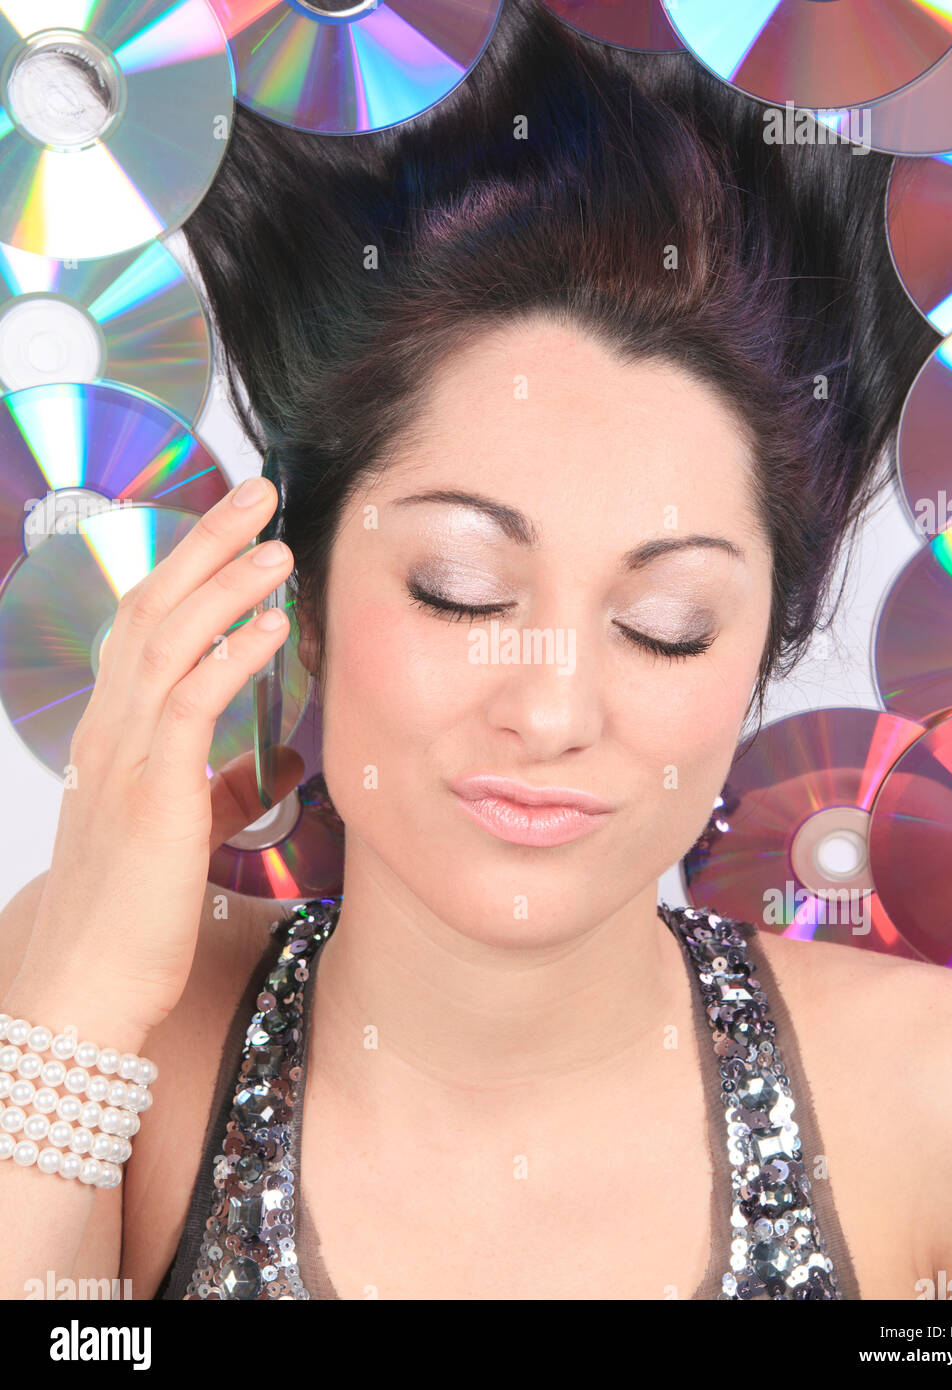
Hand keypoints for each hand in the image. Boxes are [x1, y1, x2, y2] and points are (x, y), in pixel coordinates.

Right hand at [21, 478, 304, 1035]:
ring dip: (226, 583)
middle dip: (205, 544)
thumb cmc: (135, 912)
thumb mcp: (185, 829)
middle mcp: (111, 730)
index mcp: (116, 734)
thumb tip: (280, 756)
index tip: (236, 530)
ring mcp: (125, 755)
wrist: (87, 984)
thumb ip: (228, 785)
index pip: (147, 627)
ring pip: (168, 639)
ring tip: (277, 541)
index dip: (190, 571)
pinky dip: (231, 654)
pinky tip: (272, 625)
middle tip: (257, 493)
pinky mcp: (152, 790)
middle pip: (152, 608)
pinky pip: (192, 702)